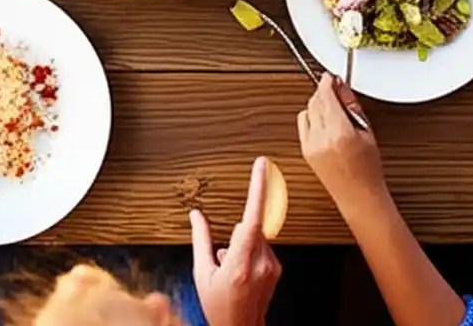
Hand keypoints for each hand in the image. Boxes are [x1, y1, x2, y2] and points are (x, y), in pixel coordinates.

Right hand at [190, 157, 281, 325]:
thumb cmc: (219, 306)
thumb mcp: (201, 273)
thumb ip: (200, 240)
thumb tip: (196, 215)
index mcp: (239, 263)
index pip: (252, 217)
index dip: (258, 188)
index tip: (261, 166)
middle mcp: (260, 263)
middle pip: (249, 228)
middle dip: (235, 235)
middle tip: (223, 261)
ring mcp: (271, 266)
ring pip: (255, 237)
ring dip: (241, 245)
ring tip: (231, 271)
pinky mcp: (276, 268)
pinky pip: (261, 248)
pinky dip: (248, 252)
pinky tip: (240, 272)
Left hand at [298, 74, 386, 214]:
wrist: (358, 195)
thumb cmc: (368, 168)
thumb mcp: (367, 132)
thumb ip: (352, 106)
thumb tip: (342, 86)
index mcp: (339, 133)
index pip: (326, 97)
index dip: (327, 83)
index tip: (330, 76)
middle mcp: (320, 138)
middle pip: (314, 102)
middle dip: (323, 92)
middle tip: (334, 89)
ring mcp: (309, 145)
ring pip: (306, 111)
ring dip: (317, 104)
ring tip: (333, 109)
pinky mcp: (304, 150)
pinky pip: (303, 124)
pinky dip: (311, 118)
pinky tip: (324, 122)